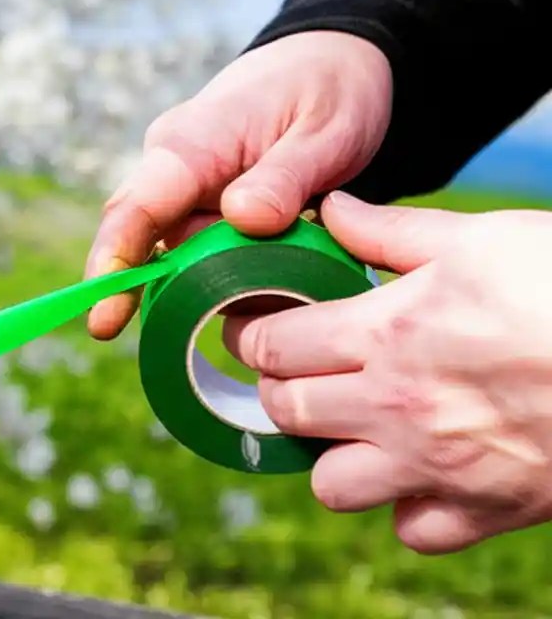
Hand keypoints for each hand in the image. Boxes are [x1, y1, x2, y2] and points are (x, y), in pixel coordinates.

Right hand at [86, 30, 392, 338]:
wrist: (333, 61)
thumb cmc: (329, 89)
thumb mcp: (327, 131)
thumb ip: (284, 177)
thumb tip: (244, 219)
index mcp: (190, 144)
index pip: (135, 209)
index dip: (115, 266)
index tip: (104, 320)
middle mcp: (172, 168)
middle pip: (144, 243)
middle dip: (166, 293)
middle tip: (219, 321)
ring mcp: (185, 189)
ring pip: (182, 255)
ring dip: (223, 281)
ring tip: (286, 276)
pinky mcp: (203, 206)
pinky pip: (205, 252)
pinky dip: (237, 272)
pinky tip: (282, 273)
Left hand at [225, 191, 551, 553]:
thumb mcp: (480, 240)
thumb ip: (390, 233)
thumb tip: (330, 208)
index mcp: (387, 333)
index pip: (272, 345)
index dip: (255, 335)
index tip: (262, 328)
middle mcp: (397, 407)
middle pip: (286, 414)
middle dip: (282, 391)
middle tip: (306, 373)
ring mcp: (437, 466)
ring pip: (330, 487)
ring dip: (333, 458)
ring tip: (358, 427)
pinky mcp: (484, 509)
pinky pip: (411, 530)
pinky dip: (407, 508)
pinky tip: (420, 472)